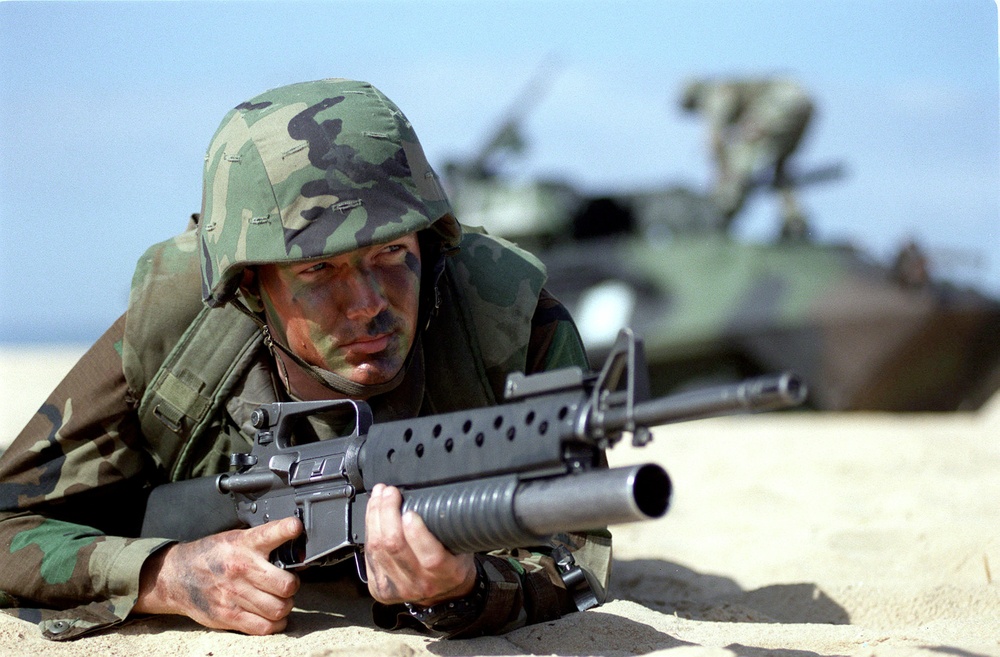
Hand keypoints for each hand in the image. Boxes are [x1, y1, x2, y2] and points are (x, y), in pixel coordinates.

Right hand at [135, 516, 302, 634]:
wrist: (176, 576)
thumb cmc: (211, 555)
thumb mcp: (235, 539)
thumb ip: (262, 543)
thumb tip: (295, 548)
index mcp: (244, 544)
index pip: (270, 533)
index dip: (287, 529)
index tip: (296, 527)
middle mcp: (241, 569)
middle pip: (286, 585)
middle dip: (294, 585)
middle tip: (289, 583)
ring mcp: (235, 595)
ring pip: (279, 609)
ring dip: (285, 606)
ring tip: (280, 600)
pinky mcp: (229, 616)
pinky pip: (264, 627)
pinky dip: (275, 623)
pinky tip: (272, 615)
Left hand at [364, 484, 475, 605]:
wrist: (442, 594)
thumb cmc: (452, 564)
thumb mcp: (461, 547)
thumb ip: (447, 528)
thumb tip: (433, 496)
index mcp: (446, 573)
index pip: (430, 557)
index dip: (417, 533)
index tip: (410, 512)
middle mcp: (420, 583)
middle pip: (395, 546)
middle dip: (388, 513)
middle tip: (390, 493)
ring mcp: (396, 588)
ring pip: (377, 548)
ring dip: (375, 516)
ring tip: (379, 497)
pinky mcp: (378, 587)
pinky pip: (368, 554)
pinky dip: (369, 529)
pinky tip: (373, 514)